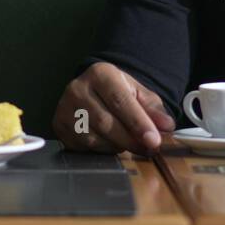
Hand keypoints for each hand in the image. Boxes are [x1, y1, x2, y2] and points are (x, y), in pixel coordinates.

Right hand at [53, 62, 175, 154]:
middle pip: (106, 122)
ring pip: (94, 138)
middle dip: (131, 140)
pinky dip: (102, 150)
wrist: (93, 89)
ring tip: (128, 142)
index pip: (120, 101)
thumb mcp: (139, 93)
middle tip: (149, 149)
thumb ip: (153, 109)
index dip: (138, 123)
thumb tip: (166, 126)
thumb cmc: (118, 91)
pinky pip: (83, 147)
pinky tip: (110, 143)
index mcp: (100, 74)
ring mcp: (64, 108)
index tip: (154, 140)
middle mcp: (77, 88)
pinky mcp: (59, 126)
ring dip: (116, 146)